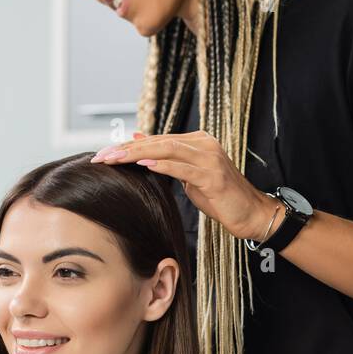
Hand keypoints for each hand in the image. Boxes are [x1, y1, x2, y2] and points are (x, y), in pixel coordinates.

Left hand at [92, 131, 280, 242]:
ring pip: (167, 151)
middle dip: (126, 149)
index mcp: (196, 142)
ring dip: (137, 154)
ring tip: (114, 159)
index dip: (128, 146)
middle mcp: (203, 144)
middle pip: (158, 142)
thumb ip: (167, 159)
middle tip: (101, 156)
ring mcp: (209, 158)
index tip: (103, 154)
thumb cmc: (220, 197)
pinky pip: (183, 168)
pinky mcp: (213, 176)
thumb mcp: (189, 176)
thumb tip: (139, 141)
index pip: (156, 140)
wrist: (251, 213)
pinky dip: (163, 166)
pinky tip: (144, 166)